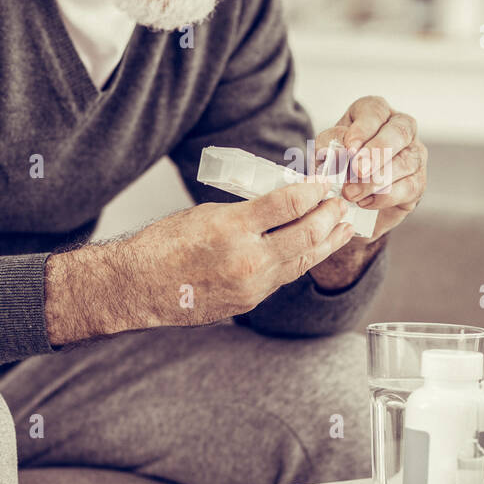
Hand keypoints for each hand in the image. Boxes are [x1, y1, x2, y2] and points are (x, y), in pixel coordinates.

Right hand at [108, 180, 353, 330]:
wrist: (140, 286)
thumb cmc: (166, 243)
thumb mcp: (208, 213)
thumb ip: (249, 210)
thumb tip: (285, 202)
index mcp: (232, 228)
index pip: (288, 203)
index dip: (313, 189)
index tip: (323, 181)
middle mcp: (246, 259)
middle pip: (306, 233)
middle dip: (330, 214)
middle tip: (340, 201)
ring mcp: (251, 285)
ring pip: (304, 260)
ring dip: (328, 240)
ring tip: (344, 225)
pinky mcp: (250, 302)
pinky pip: (285, 276)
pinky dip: (304, 259)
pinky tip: (315, 248)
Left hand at [314, 96, 427, 244]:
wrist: (353, 194)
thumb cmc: (342, 162)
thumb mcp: (328, 149)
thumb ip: (330, 146)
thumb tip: (337, 151)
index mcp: (376, 113)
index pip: (375, 112)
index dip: (363, 129)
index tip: (350, 147)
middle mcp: (401, 128)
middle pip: (399, 132)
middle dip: (378, 152)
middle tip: (358, 169)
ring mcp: (414, 154)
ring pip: (405, 162)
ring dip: (376, 180)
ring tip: (352, 193)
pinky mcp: (418, 180)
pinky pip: (408, 187)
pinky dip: (384, 197)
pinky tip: (365, 201)